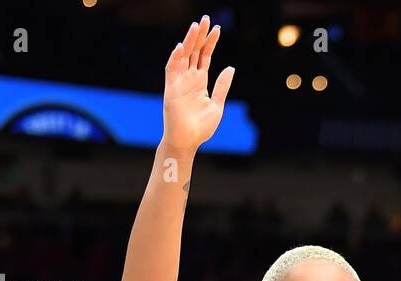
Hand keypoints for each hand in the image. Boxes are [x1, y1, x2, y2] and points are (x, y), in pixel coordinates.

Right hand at [162, 16, 234, 152]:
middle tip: (205, 19)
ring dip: (188, 41)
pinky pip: (171, 70)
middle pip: (194, 52)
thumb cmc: (201, 127)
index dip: (210, 43)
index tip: (217, 29)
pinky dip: (175, 58)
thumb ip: (222, 86)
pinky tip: (181, 47)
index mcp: (200, 82)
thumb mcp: (217, 105)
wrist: (188, 141)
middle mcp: (188, 79)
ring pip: (183, 56)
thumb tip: (230, 67)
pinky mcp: (170, 90)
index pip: (205, 56)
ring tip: (195, 26)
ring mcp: (179, 83)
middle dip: (199, 35)